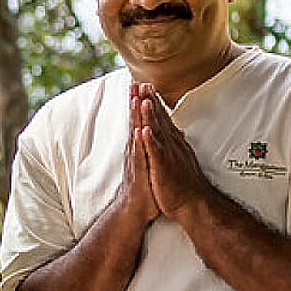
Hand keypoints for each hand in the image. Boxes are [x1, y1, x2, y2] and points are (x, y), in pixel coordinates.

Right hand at [120, 83, 160, 225]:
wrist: (135, 209)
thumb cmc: (145, 186)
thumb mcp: (150, 162)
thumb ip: (151, 147)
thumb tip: (155, 133)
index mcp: (140, 145)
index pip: (140, 119)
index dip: (141, 101)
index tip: (142, 83)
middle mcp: (136, 149)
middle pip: (135, 120)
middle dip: (135, 100)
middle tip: (135, 81)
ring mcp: (136, 158)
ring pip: (135, 133)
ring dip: (136, 116)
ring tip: (136, 98)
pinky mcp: (139, 170)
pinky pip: (139, 153)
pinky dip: (139, 141)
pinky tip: (140, 130)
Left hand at [134, 85, 213, 219]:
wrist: (194, 204)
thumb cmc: (184, 183)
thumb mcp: (179, 159)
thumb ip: (176, 144)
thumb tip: (176, 132)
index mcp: (172, 143)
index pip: (162, 118)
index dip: (154, 101)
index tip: (146, 85)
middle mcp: (171, 145)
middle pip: (159, 119)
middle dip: (150, 100)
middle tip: (141, 82)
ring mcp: (168, 155)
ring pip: (157, 131)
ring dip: (150, 114)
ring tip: (143, 97)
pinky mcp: (164, 168)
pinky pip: (156, 152)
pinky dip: (150, 141)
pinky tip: (144, 130)